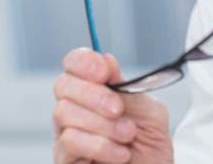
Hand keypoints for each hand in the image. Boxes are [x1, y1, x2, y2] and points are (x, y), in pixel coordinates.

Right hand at [53, 47, 173, 162]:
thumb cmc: (150, 145)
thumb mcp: (149, 111)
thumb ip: (128, 87)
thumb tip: (106, 58)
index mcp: (96, 91)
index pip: (74, 63)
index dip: (84, 61)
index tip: (104, 71)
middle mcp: (75, 109)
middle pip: (62, 85)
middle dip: (93, 94)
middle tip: (119, 110)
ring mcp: (66, 134)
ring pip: (63, 112)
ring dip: (102, 124)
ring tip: (128, 135)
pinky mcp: (64, 159)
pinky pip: (70, 141)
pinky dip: (100, 146)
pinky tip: (121, 153)